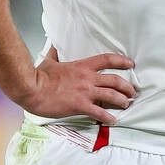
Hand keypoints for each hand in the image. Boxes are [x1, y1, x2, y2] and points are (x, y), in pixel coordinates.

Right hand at [19, 46, 135, 125]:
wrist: (31, 89)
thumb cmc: (39, 76)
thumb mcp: (50, 61)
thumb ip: (56, 53)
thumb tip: (54, 44)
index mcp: (82, 66)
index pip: (107, 59)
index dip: (121, 60)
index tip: (130, 64)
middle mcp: (87, 78)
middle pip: (115, 80)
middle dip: (127, 86)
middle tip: (132, 91)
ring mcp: (85, 92)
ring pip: (112, 96)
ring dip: (122, 100)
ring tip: (126, 104)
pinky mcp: (80, 106)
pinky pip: (99, 112)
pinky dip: (108, 117)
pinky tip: (113, 120)